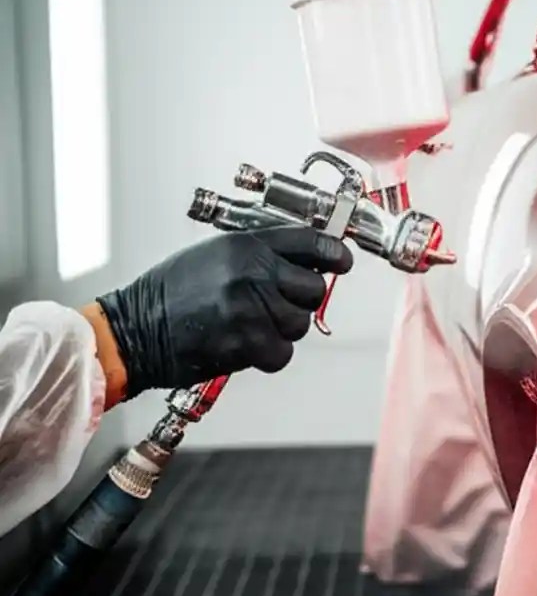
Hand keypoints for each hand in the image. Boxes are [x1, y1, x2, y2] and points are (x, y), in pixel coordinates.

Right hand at [95, 227, 353, 397]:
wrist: (136, 329)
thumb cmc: (171, 293)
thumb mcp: (215, 254)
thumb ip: (260, 254)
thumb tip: (305, 261)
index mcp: (245, 246)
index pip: (310, 242)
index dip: (334, 254)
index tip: (341, 261)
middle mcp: (252, 273)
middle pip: (313, 289)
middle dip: (303, 299)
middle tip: (280, 303)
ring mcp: (251, 309)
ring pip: (300, 323)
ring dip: (283, 328)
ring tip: (252, 323)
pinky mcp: (247, 343)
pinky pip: (283, 352)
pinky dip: (270, 353)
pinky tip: (247, 343)